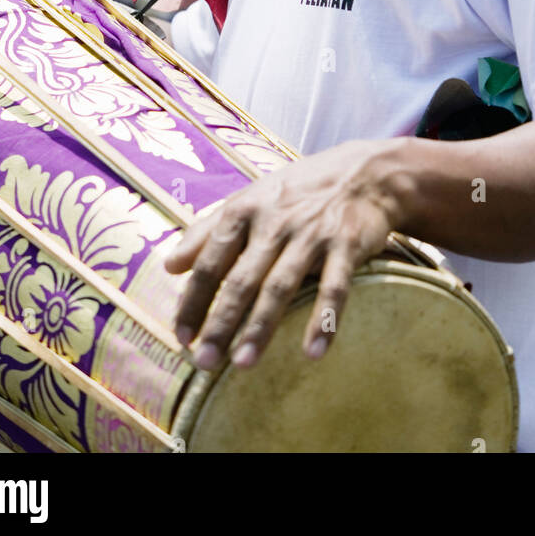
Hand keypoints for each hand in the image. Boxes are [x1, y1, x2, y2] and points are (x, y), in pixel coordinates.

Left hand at [164, 138, 403, 370]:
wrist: (365, 172)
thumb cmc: (298, 190)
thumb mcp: (250, 198)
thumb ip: (207, 230)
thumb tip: (169, 266)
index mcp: (246, 209)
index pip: (210, 260)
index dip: (193, 300)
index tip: (181, 337)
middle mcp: (275, 221)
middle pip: (241, 278)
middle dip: (220, 322)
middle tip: (203, 361)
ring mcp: (312, 233)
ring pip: (281, 285)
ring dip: (261, 326)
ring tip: (242, 363)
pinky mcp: (347, 245)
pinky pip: (334, 288)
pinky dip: (324, 321)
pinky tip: (312, 353)